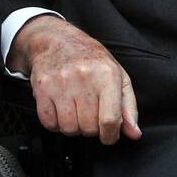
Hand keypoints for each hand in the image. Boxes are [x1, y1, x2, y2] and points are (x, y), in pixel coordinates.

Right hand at [11, 15, 140, 143]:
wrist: (57, 41)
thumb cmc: (91, 60)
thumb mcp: (118, 77)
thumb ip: (128, 107)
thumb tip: (134, 133)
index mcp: (107, 75)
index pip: (110, 120)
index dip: (111, 136)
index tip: (108, 135)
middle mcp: (84, 78)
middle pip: (89, 128)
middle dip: (91, 128)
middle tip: (89, 113)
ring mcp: (61, 83)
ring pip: (69, 128)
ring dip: (73, 126)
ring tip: (75, 110)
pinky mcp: (42, 88)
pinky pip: (49, 123)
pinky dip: (54, 123)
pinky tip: (60, 109)